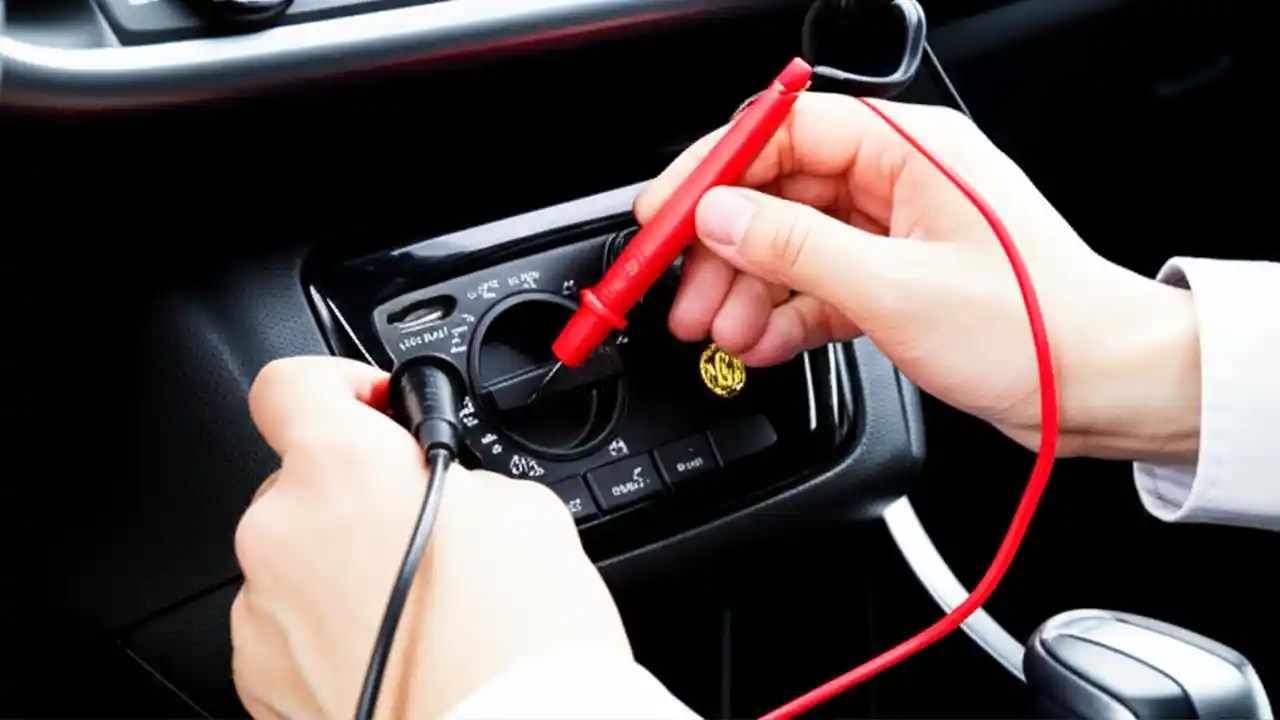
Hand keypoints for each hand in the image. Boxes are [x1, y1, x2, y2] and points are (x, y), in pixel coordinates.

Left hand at [231, 356, 630, 718]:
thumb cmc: (523, 641)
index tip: (372, 410)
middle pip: (300, 483)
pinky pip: (285, 627)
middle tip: (423, 531)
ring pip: (294, 560)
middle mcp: (283, 534)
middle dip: (356, 497)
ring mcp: (262, 614)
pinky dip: (327, 628)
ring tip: (413, 606)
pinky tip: (390, 646)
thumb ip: (459, 478)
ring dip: (341, 566)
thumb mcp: (525, 511)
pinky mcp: (262, 680)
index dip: (334, 387)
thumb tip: (448, 491)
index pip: (288, 386)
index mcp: (342, 468)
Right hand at [637, 93, 1199, 461]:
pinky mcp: (896, 281)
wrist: (1104, 387)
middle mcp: (899, 182)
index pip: (782, 133)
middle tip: (680, 293)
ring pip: (792, 245)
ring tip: (716, 334)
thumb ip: (797, 248)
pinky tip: (761, 344)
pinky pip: (818, 286)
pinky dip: (785, 316)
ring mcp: (895, 233)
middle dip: (722, 247)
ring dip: (747, 289)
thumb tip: (719, 217)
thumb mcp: (897, 288)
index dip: (712, 171)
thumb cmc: (1038, 329)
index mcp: (909, 150)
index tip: (664, 214)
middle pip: (777, 194)